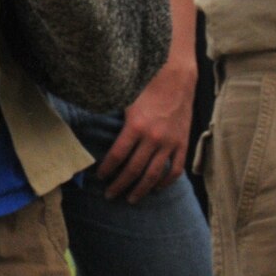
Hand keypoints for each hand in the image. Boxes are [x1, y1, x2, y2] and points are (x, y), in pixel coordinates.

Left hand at [96, 62, 194, 201]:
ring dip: (141, 189)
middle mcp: (153, 138)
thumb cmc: (146, 84)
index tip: (100, 177)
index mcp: (136, 126)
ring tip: (131, 198)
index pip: (117, 156)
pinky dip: (165, 181)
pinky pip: (175, 169)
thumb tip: (92, 127)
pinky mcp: (183, 143)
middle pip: (134, 170)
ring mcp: (170, 143)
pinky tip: (156, 188)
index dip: (107, 169)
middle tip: (110, 195)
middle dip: (120, 185)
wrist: (176, 77)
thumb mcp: (124, 98)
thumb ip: (112, 116)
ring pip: (154, 175)